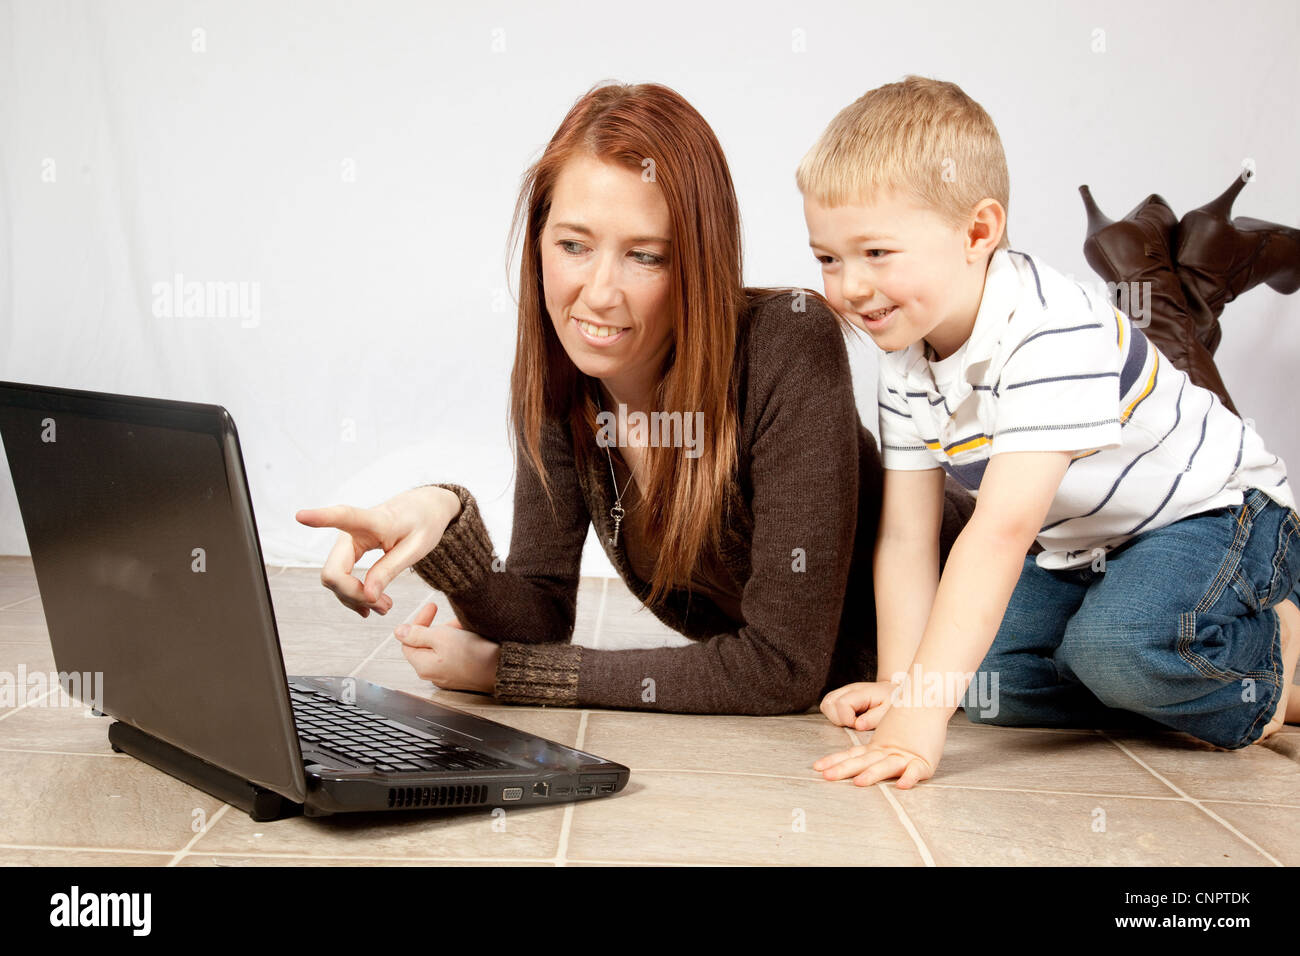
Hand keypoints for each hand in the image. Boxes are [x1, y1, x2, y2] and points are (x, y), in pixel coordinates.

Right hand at [296, 486, 460, 617]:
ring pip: (335, 579)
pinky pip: (340, 578)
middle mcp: (351, 531)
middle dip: (353, 595)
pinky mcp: (348, 552)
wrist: (423, 510)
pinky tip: (371, 604)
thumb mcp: (417, 548)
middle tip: (385, 607)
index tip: (301, 515)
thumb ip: (390, 569)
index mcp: (374, 520)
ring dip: (354, 598)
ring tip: (385, 607)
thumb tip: (367, 596)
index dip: (320, 517)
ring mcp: (347, 542)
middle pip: (334, 571)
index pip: (343, 516)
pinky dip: (353, 595)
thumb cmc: (422, 523)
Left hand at [394, 601, 500, 693]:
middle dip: (440, 627)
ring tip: (466, 627)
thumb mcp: (442, 637)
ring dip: (452, 632)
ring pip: (442, 647)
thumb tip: (399, 632)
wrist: (503, 669)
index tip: (432, 608)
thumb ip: (417, 634)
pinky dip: (461, 641)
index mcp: (423, 666)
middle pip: (426, 643)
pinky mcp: (461, 674)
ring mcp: (448, 675)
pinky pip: (455, 654)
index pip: (408, 641)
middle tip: (453, 620)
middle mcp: (433, 674)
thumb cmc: (475, 655)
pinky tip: (472, 636)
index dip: (418, 622)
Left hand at [813, 704, 949, 789]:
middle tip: (827, 776)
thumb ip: (873, 750)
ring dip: (873, 774)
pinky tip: (901, 785)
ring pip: (886, 766)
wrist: (927, 701)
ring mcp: (904, 756)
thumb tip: (856, 764)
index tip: (818, 767)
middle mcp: (887, 752)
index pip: (853, 754)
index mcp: (877, 747)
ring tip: (860, 782)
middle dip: (844, 769)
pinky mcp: (924, 761)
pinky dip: (910, 777)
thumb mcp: (887, 738)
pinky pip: (916, 771)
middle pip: (863, 761)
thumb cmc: (909, 721)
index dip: (836, 761)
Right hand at [819, 680, 899, 730]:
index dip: (847, 719)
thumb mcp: (889, 712)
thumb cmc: (893, 702)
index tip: (858, 726)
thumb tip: (857, 726)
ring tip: (850, 722)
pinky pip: (828, 705)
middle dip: (837, 719)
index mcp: (862, 692)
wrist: (894, 691)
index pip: (842, 703)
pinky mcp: (841, 696)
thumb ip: (874, 719)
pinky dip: (833, 714)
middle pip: (829, 702)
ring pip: (826, 703)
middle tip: (853, 724)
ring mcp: (844, 691)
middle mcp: (849, 689)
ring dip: (834, 717)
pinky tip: (847, 718)